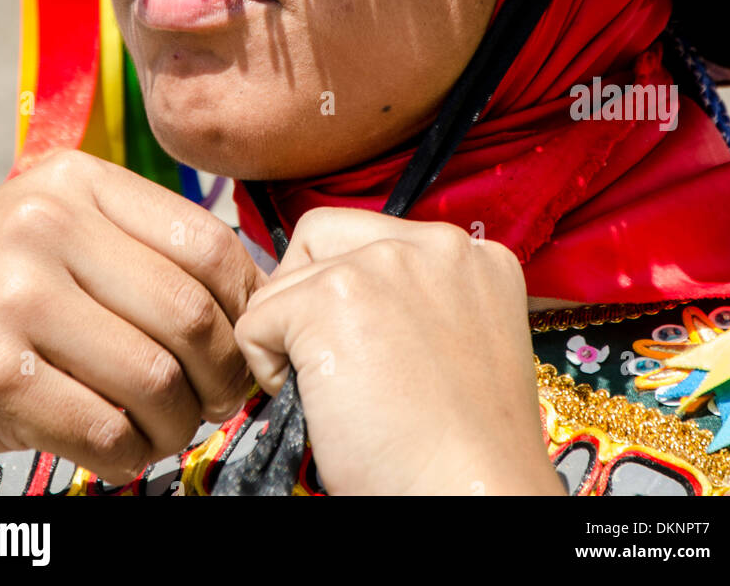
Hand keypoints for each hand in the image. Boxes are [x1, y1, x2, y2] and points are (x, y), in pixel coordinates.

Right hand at [0, 149, 265, 482]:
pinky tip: (119, 451)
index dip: (244, 301)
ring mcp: (15, 297)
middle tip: (219, 400)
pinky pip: (105, 429)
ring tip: (167, 429)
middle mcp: (45, 225)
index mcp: (73, 181)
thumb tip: (248, 294)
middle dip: (222, 373)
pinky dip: (129, 455)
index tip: (247, 338)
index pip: (203, 238)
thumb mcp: (47, 233)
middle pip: (188, 311)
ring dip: (178, 422)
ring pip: (155, 377)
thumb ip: (133, 246)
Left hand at [234, 209, 564, 495]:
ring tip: (333, 395)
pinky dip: (265, 369)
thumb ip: (414, 302)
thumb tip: (336, 296)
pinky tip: (318, 405)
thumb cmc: (462, 450)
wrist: (470, 494)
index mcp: (473, 256)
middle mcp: (433, 244)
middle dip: (305, 298)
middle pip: (319, 241)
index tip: (358, 344)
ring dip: (289, 338)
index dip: (344, 289)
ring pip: (283, 281)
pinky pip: (256, 320)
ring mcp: (383, 264)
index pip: (371, 237)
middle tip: (328, 365)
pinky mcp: (333, 296)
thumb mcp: (457, 346)